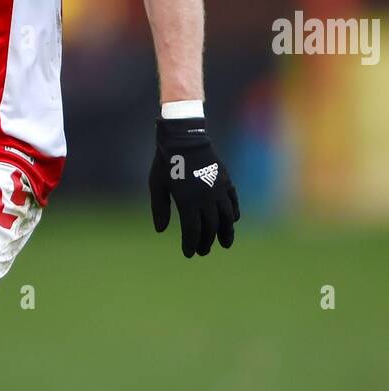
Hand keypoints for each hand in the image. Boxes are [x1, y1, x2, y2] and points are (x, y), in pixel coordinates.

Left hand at [149, 117, 239, 257]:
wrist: (184, 137)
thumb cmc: (166, 162)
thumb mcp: (157, 185)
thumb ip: (160, 208)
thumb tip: (161, 230)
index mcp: (188, 201)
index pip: (192, 230)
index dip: (191, 244)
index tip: (189, 254)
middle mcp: (206, 198)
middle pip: (210, 227)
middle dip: (206, 242)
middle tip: (203, 252)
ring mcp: (218, 189)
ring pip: (226, 217)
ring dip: (226, 232)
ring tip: (225, 244)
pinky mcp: (226, 180)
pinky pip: (233, 201)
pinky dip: (234, 213)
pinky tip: (232, 221)